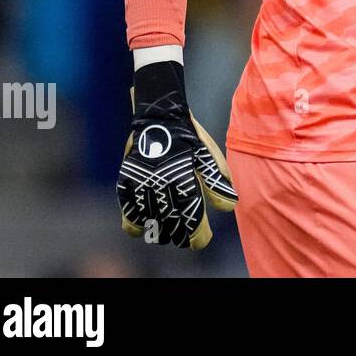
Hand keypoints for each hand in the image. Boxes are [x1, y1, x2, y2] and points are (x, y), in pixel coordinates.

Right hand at [116, 61, 237, 249]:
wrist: (159, 116)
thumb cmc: (189, 137)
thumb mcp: (209, 156)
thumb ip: (218, 183)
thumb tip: (229, 207)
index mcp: (185, 180)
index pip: (192, 220)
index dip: (198, 236)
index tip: (202, 239)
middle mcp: (162, 185)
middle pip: (171, 226)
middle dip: (181, 236)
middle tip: (187, 237)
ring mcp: (142, 185)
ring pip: (150, 224)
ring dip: (160, 232)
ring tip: (168, 233)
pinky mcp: (126, 183)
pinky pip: (128, 214)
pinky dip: (136, 225)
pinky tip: (145, 226)